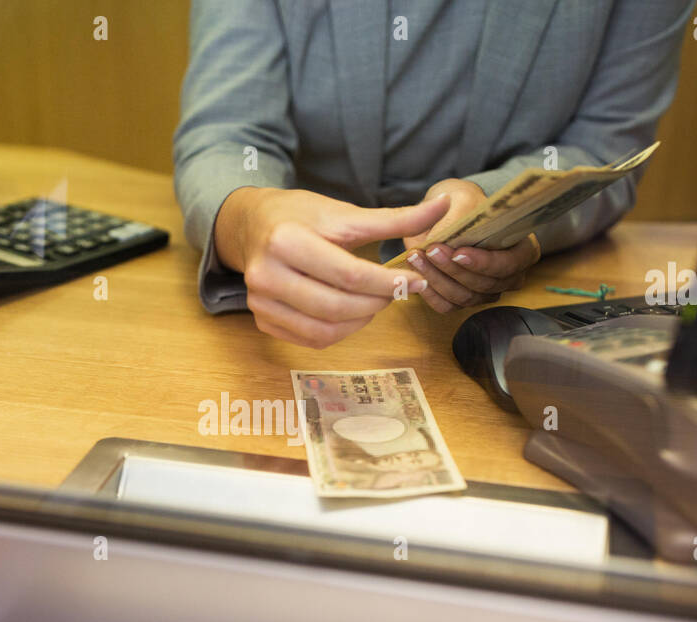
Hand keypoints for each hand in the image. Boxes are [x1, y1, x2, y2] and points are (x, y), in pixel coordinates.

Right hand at [214, 187, 449, 347]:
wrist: (250, 225)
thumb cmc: (299, 215)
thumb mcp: (344, 212)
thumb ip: (395, 219)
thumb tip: (445, 206)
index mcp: (286, 241)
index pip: (348, 275)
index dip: (388, 283)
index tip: (415, 281)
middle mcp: (266, 275)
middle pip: (337, 306)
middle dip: (376, 303)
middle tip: (396, 293)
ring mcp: (260, 302)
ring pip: (324, 331)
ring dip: (360, 322)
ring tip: (374, 302)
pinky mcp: (261, 320)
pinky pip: (310, 339)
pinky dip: (339, 331)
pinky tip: (351, 312)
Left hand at [401, 178, 541, 313]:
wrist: (444, 215)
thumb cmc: (462, 205)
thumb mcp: (462, 199)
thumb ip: (457, 215)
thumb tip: (443, 237)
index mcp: (521, 249)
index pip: (509, 264)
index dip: (485, 263)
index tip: (459, 253)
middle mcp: (508, 276)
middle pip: (485, 285)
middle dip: (455, 270)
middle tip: (431, 250)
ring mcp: (485, 292)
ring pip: (464, 297)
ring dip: (438, 279)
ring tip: (417, 257)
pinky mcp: (462, 301)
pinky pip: (447, 306)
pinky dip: (430, 293)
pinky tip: (416, 275)